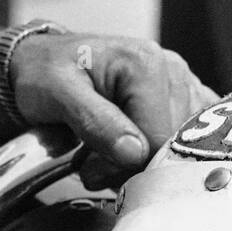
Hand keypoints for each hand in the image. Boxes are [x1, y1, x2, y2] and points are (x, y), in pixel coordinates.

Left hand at [10, 32, 216, 186]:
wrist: (43, 63)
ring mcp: (184, 85)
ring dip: (140, 164)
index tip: (90, 167)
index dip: (125, 166)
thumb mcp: (57, 94)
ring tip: (106, 150)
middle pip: (171, 148)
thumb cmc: (45, 74)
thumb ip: (95, 122)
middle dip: (131, 166)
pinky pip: (186, 143)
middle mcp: (174, 70)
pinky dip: (157, 155)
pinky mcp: (187, 101)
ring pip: (178, 150)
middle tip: (92, 161)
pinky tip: (131, 145)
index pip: (157, 142)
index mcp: (147, 63)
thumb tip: (136, 153)